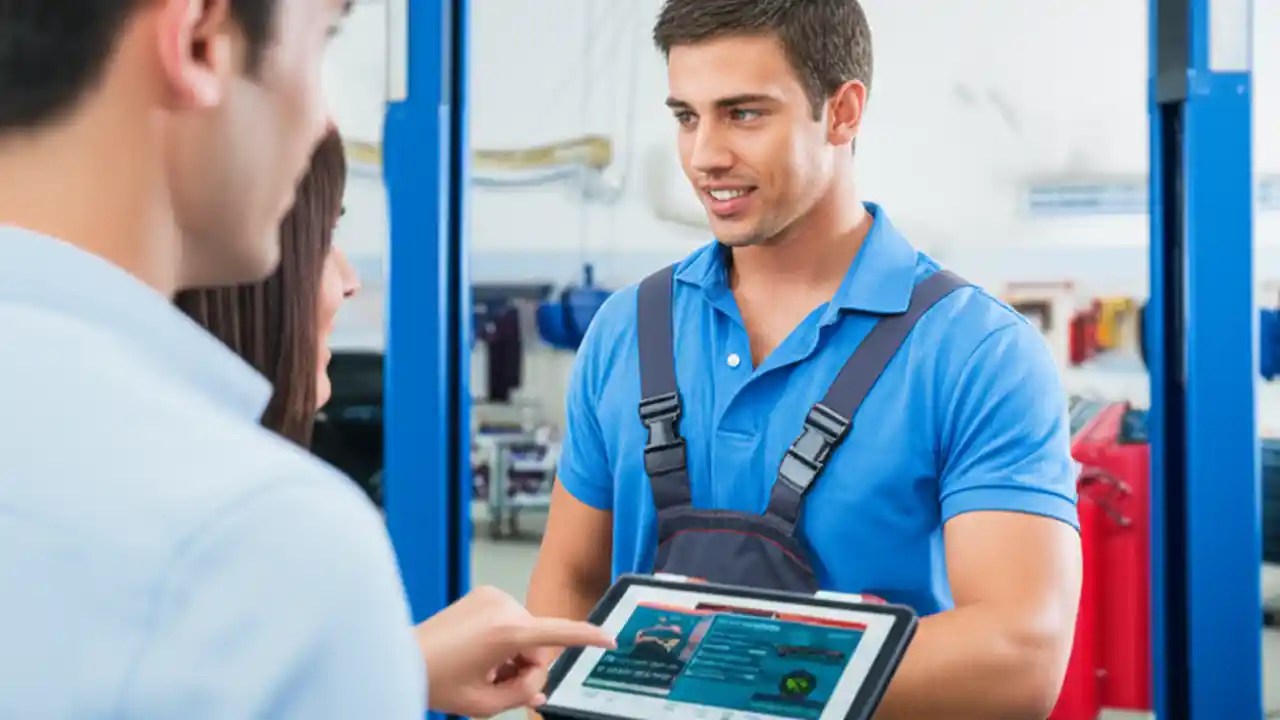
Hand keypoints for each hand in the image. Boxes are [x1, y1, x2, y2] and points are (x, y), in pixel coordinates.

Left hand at [416, 585, 615, 717]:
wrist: (401, 655)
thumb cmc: (436, 678)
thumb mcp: (483, 702)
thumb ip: (521, 696)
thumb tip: (539, 689)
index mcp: (505, 632)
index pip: (559, 633)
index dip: (587, 638)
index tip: (609, 640)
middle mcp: (503, 606)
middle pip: (539, 645)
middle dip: (525, 667)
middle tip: (495, 682)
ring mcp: (493, 596)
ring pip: (527, 634)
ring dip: (513, 654)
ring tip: (482, 667)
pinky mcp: (485, 594)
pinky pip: (511, 621)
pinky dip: (504, 640)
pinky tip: (480, 652)